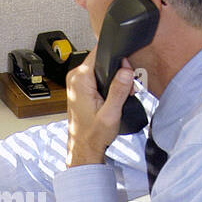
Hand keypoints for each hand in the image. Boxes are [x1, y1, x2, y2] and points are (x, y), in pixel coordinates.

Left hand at [65, 49, 133, 166]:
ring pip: (101, 69)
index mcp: (80, 80)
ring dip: (114, 79)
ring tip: (120, 95)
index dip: (116, 59)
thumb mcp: (110, 113)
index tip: (125, 70)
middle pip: (102, 60)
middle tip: (126, 88)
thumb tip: (126, 71)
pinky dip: (108, 84)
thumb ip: (119, 90)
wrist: (84, 148)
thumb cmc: (93, 135)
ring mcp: (77, 83)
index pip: (99, 53)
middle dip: (117, 71)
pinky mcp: (81, 88)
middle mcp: (75, 78)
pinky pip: (98, 77)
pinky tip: (113, 97)